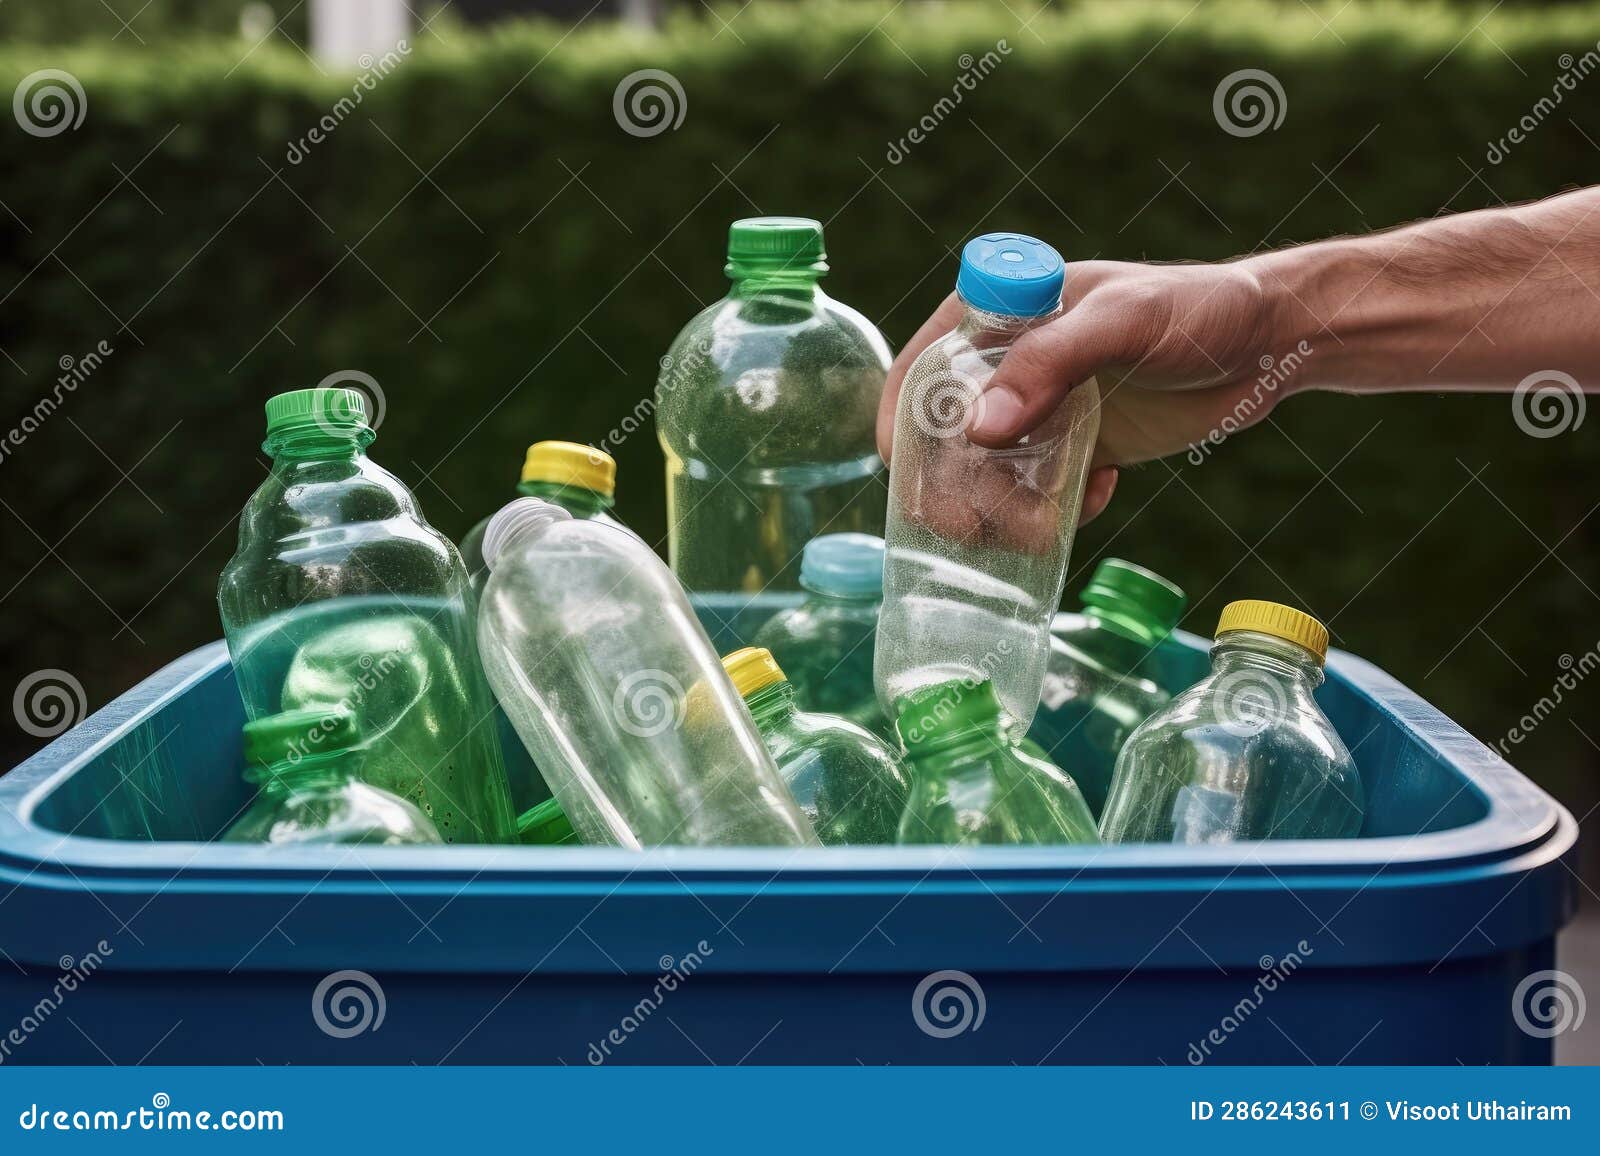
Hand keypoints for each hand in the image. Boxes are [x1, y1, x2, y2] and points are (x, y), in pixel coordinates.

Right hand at [877, 258, 1284, 524]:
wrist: (1270, 346)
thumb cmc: (1197, 311)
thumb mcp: (1122, 323)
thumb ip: (1049, 365)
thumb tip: (977, 430)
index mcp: (998, 315)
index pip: (920, 373)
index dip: (903, 429)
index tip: (911, 479)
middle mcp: (1005, 367)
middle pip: (942, 443)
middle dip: (957, 492)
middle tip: (988, 525)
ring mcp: (1039, 413)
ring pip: (986, 481)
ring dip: (1005, 513)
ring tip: (1049, 524)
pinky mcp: (1074, 451)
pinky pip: (1038, 498)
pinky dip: (1057, 513)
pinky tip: (1102, 494)